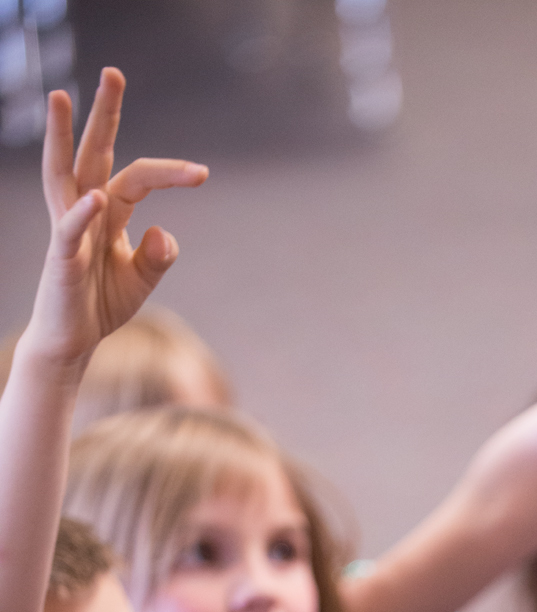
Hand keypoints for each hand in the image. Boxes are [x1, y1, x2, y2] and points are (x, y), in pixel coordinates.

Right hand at [22, 67, 207, 368]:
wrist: (73, 340)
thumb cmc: (102, 303)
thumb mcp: (141, 279)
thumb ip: (159, 256)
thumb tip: (166, 232)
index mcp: (110, 212)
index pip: (139, 177)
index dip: (171, 172)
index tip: (203, 173)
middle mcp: (86, 210)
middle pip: (93, 152)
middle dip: (103, 113)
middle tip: (112, 72)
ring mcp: (69, 230)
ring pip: (63, 174)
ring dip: (63, 137)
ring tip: (62, 97)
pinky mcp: (61, 258)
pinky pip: (69, 230)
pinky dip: (82, 213)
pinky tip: (97, 198)